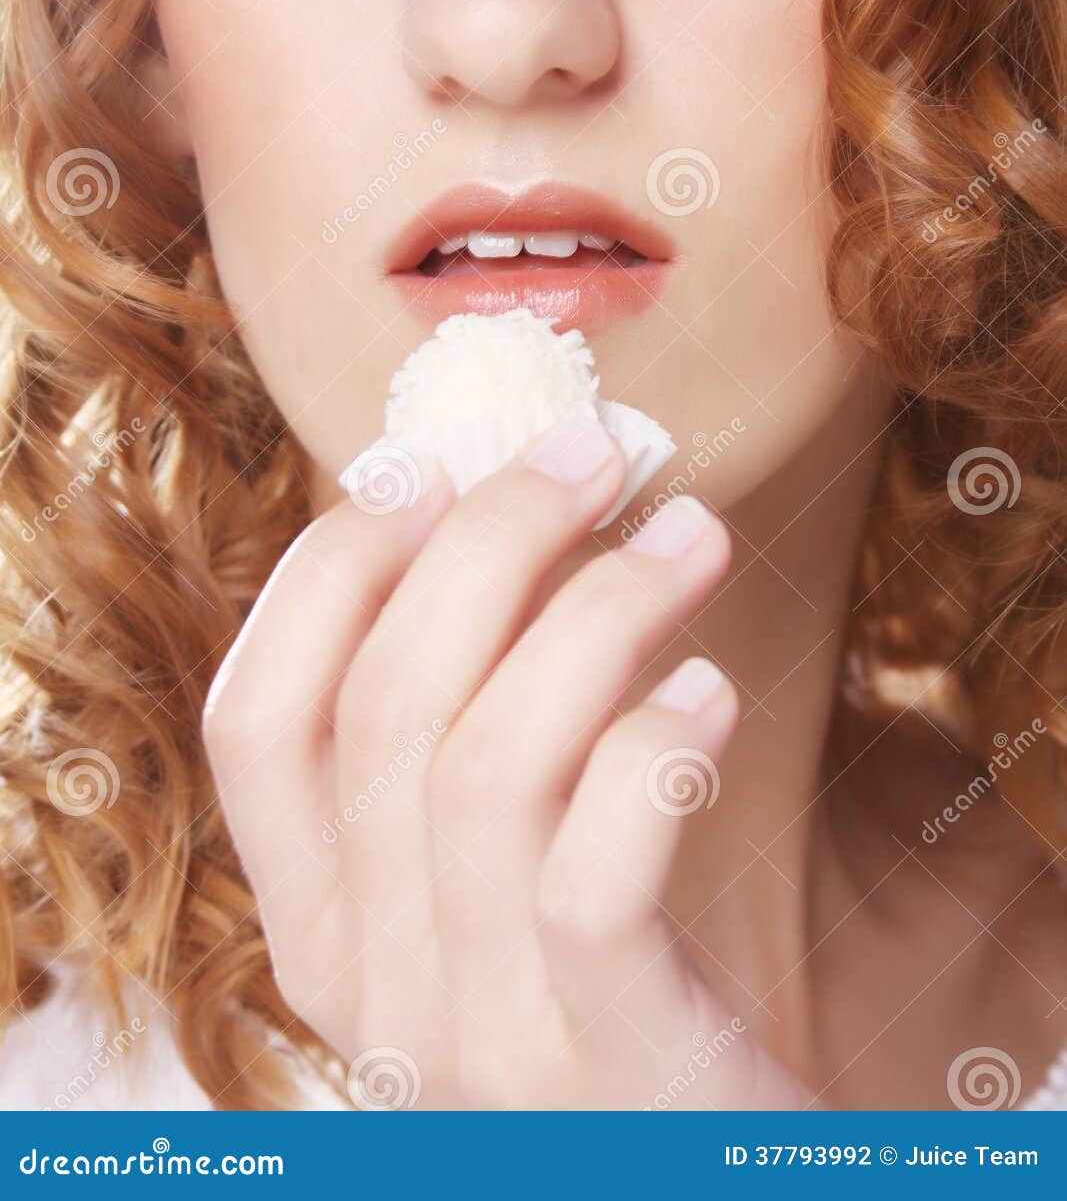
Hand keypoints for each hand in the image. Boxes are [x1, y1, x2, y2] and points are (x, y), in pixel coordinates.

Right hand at [203, 416, 809, 1109]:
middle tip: (598, 452)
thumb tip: (481, 510)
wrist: (700, 1165)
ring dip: (597, 608)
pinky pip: (591, 877)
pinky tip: (709, 690)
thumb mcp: (490, 877)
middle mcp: (362, 989)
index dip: (332, 567)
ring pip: (486, 764)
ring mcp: (474, 1040)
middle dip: (494, 535)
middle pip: (386, 701)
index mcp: (315, 923)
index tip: (430, 462)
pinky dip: (650, 750)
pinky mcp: (607, 1067)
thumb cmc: (611, 989)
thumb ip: (455, 736)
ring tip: (691, 535)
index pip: (253, 715)